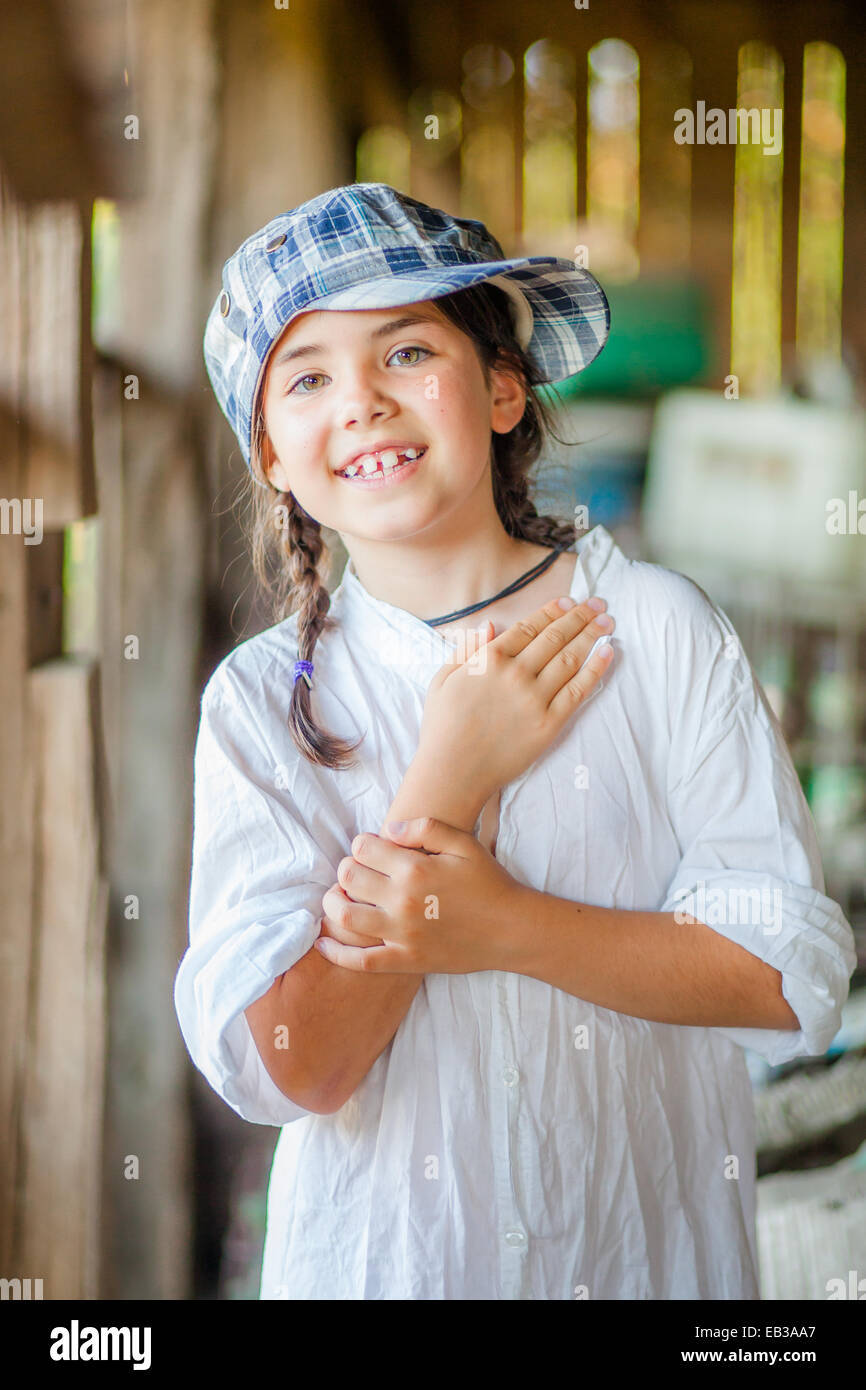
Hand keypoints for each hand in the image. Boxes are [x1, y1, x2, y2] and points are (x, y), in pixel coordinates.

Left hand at [314, 818, 528, 973]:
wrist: (511, 929)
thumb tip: (387, 830)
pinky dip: (336, 953)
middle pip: (349, 878)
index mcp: (415, 869)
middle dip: (346, 870)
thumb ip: (425, 828)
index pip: (363, 848)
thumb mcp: (463, 844)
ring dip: (333, 904)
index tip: (370, 849)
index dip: (361, 844)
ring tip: (338, 898)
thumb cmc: (489, 883)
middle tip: (355, 872)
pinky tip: (324, 942)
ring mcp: (402, 934)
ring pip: (346, 918)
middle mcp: (403, 900)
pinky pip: (361, 961)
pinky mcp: (406, 961)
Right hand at [413, 595, 614, 808]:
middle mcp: (515, 674)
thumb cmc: (442, 728)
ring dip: (592, 636)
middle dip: (580, 617)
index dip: (552, 611)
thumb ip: (466, 650)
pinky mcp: (548, 724)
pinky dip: (595, 669)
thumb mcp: (443, 680)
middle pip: (555, 637)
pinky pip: (578, 691)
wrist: (451, 773)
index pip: (530, 627)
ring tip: (607, 621)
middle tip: (598, 603)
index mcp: (489, 659)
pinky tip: (607, 652)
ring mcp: (534, 700)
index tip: (569, 601)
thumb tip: (489, 625)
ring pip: (570, 659)